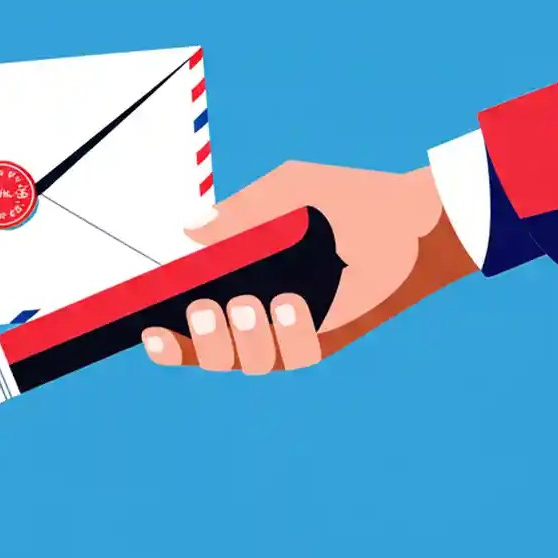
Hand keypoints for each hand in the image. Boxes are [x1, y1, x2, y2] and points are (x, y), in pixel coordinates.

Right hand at [143, 161, 476, 373]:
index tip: (146, 331)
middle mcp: (255, 314)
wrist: (412, 219)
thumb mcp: (285, 194)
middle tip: (203, 309)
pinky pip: (294, 356)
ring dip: (240, 339)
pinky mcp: (325, 340)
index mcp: (234, 281)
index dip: (164, 341)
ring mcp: (288, 331)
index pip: (187, 324)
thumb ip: (239, 213)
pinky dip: (288, 334)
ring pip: (247, 363)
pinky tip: (293, 304)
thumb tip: (188, 230)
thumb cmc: (346, 200)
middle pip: (207, 356)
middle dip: (196, 345)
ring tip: (249, 302)